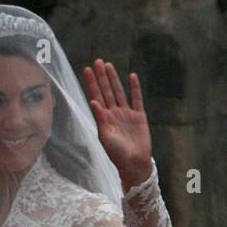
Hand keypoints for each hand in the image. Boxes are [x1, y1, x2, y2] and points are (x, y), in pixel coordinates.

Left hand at [83, 59, 152, 190]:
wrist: (134, 164)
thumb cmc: (118, 155)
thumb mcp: (105, 137)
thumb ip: (99, 119)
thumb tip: (93, 102)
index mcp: (104, 119)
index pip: (96, 97)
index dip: (92, 83)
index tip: (87, 69)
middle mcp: (114, 114)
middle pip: (107, 91)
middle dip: (102, 77)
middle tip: (97, 61)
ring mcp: (126, 114)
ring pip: (119, 92)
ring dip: (114, 79)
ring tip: (109, 65)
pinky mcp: (139, 117)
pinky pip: (137, 99)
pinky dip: (135, 88)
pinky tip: (132, 76)